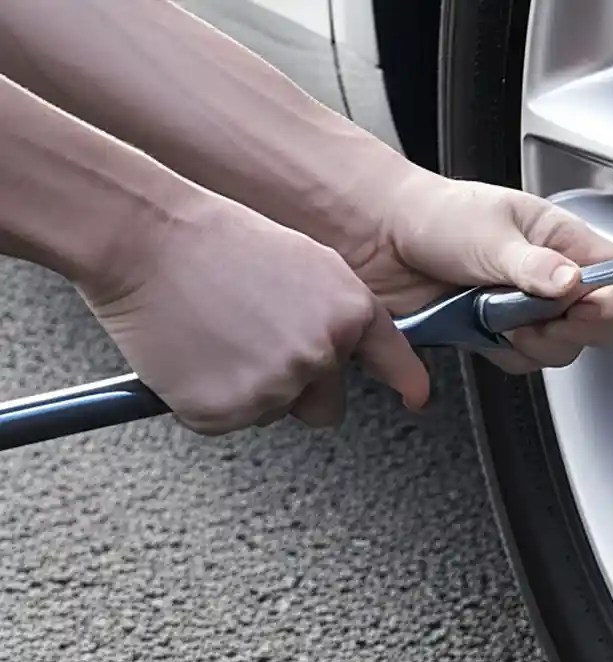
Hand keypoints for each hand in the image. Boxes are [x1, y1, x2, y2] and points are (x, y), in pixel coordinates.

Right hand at [79, 196, 429, 434]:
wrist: (147, 240)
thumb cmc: (217, 243)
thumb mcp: (307, 264)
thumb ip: (339, 311)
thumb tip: (350, 348)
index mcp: (349, 312)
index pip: (393, 360)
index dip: (407, 382)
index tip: (417, 398)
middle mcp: (322, 354)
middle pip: (327, 404)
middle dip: (299, 387)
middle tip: (255, 342)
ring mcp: (275, 387)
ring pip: (274, 411)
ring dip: (251, 388)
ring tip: (219, 335)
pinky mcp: (227, 412)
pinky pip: (229, 421)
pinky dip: (211, 399)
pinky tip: (196, 356)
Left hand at [343, 172, 612, 373]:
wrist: (378, 236)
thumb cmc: (434, 215)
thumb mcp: (488, 234)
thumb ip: (532, 266)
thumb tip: (572, 284)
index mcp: (561, 240)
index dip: (611, 300)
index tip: (584, 307)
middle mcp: (550, 276)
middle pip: (596, 323)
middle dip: (570, 329)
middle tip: (535, 319)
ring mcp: (525, 309)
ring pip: (561, 348)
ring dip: (535, 344)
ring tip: (501, 319)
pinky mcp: (496, 334)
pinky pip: (522, 361)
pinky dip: (508, 355)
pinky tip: (483, 330)